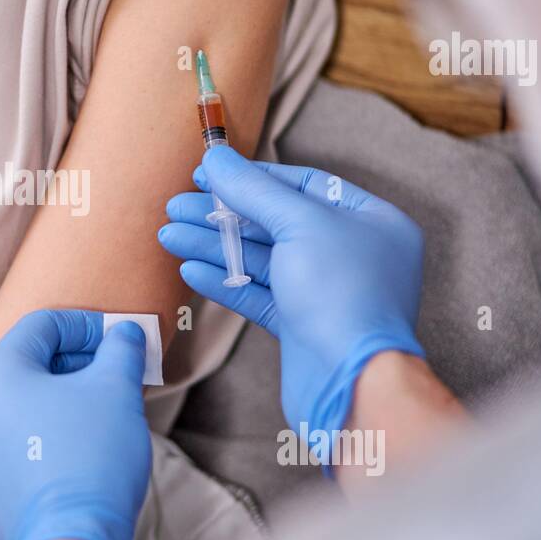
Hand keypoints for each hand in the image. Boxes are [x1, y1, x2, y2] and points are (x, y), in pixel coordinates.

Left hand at [0, 309, 150, 539]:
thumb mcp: (117, 391)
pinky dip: (43, 434)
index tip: (116, 339)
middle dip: (75, 363)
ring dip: (60, 398)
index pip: (41, 326)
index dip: (85, 325)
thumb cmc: (90, 461)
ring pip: (19, 405)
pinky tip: (77, 449)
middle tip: (112, 373)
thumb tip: (124, 334)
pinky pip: (12, 443)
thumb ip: (121, 350)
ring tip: (99, 412)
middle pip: (27, 364)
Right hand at [158, 147, 424, 448]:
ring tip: (169, 234)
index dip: (253, 177)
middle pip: (277, 222)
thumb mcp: (298, 225)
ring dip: (214, 245)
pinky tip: (190, 269)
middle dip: (223, 213)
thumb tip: (216, 157)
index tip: (207, 172)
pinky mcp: (303, 327)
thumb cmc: (343, 295)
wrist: (352, 382)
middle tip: (175, 205)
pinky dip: (225, 281)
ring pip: (262, 260)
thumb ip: (253, 189)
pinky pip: (259, 294)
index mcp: (371, 221)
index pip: (304, 185)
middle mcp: (353, 254)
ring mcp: (327, 292)